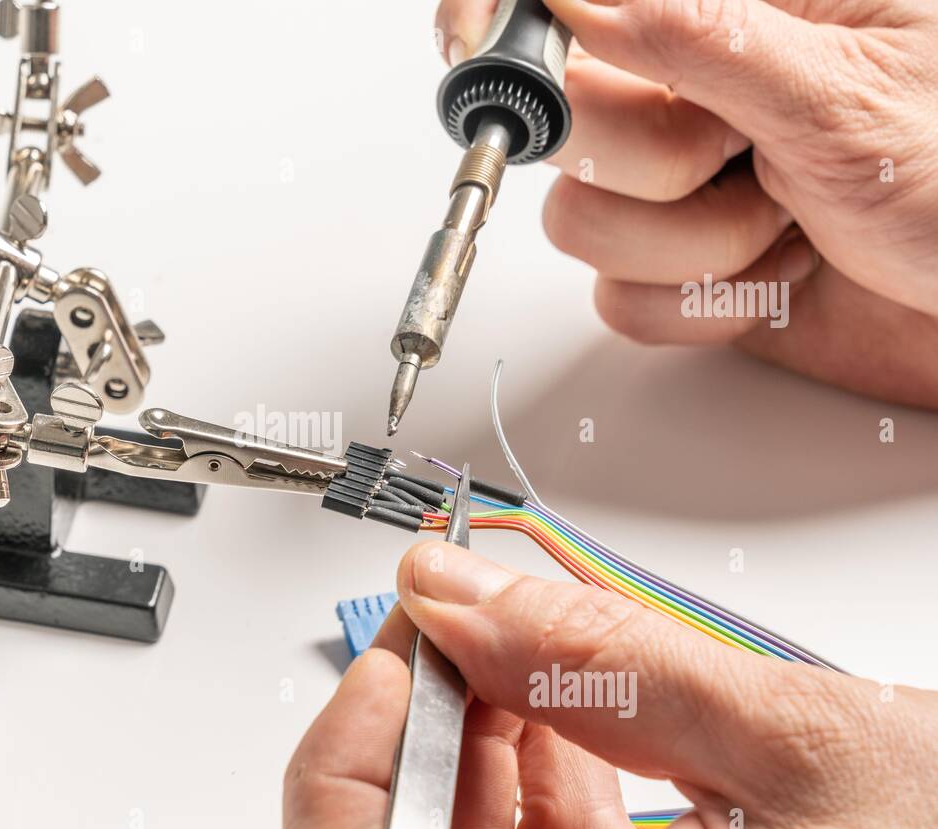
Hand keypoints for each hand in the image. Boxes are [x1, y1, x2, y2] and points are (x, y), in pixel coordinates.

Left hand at [284, 542, 937, 828]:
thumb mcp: (793, 745)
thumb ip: (611, 663)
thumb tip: (458, 593)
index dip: (366, 734)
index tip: (407, 625)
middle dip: (427, 723)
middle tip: (454, 619)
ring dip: (482, 738)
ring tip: (518, 646)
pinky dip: (539, 776)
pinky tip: (566, 708)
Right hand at [435, 0, 937, 406]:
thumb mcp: (842, 93)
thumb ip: (699, 37)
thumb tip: (578, 2)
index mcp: (741, 10)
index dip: (505, 15)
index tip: (475, 47)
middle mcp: (695, 88)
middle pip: (566, 121)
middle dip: (656, 162)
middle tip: (740, 158)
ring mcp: (681, 182)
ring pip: (581, 224)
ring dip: (695, 247)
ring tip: (789, 223)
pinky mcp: (678, 265)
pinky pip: (618, 299)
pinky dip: (703, 308)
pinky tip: (780, 272)